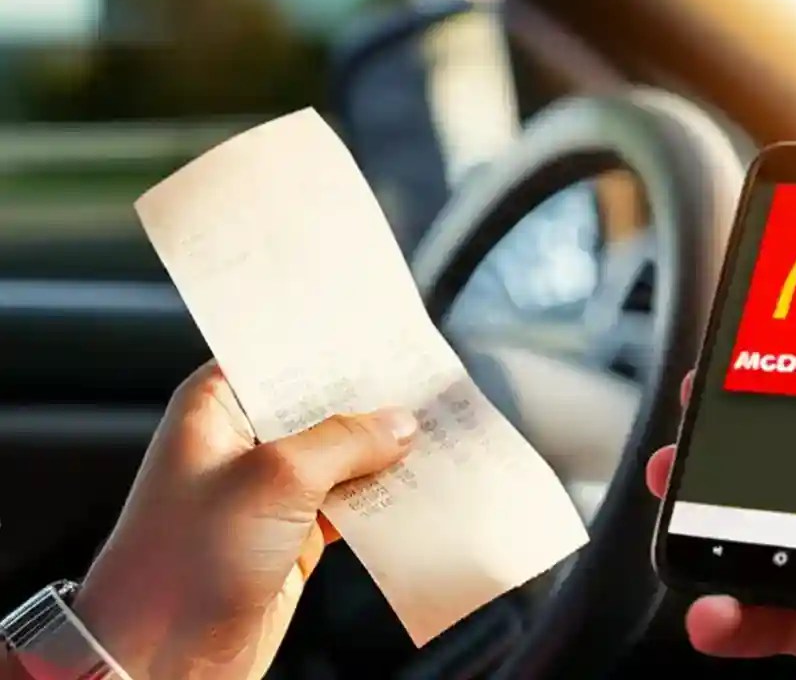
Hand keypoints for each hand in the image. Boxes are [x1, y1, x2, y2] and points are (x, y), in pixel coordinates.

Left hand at [75, 363, 417, 678]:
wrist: (163, 658)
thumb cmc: (183, 562)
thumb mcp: (277, 478)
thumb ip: (344, 441)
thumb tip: (397, 424)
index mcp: (218, 406)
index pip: (285, 356)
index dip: (337, 348)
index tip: (390, 341)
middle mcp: (243, 442)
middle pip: (322, 406)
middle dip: (373, 403)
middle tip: (428, 390)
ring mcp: (269, 492)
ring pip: (341, 458)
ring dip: (383, 455)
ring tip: (438, 437)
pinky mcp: (292, 536)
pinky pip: (349, 506)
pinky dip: (381, 501)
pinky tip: (417, 491)